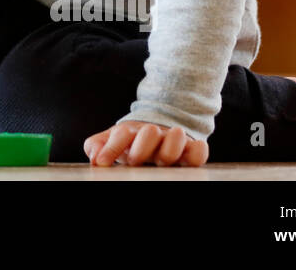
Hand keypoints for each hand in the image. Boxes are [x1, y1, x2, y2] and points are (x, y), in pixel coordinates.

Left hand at [83, 120, 208, 166]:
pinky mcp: (193, 149)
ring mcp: (174, 140)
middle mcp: (154, 133)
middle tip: (134, 161)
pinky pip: (200, 150)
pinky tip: (185, 162)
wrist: (158, 132)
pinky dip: (196, 153)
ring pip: (177, 136)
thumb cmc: (131, 142)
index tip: (102, 163)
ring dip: (169, 149)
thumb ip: (97, 145)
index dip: (112, 148)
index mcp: (132, 132)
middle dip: (141, 148)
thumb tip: (95, 157)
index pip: (121, 135)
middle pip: (150, 132)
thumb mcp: (111, 141)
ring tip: (161, 161)